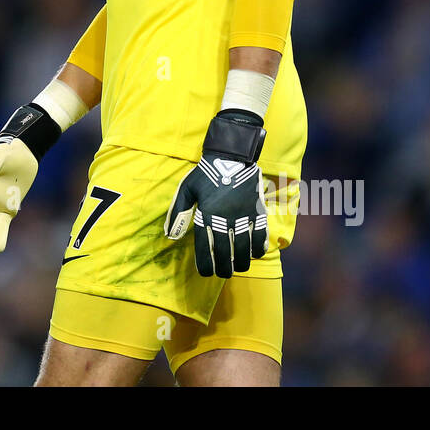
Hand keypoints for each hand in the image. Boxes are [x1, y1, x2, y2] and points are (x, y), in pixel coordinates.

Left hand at [163, 109, 268, 275]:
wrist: (232, 154)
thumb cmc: (206, 173)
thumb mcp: (187, 188)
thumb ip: (178, 211)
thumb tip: (169, 236)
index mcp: (205, 212)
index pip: (204, 245)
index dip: (205, 262)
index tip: (206, 273)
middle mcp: (224, 216)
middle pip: (225, 250)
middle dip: (224, 267)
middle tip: (223, 274)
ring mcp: (243, 214)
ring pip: (244, 246)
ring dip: (242, 261)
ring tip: (239, 268)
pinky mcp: (257, 209)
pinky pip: (260, 233)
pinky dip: (259, 246)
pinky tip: (255, 254)